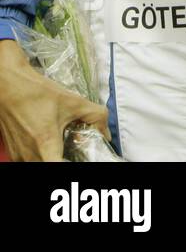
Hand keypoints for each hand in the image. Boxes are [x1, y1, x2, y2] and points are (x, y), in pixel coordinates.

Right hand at [0, 39, 109, 160]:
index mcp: (45, 145)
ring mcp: (19, 156)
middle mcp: (29, 155)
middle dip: (66, 160)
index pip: (58, 168)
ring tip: (62, 145)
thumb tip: (106, 132)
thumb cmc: (38, 94)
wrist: (9, 87)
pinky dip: (41, 156)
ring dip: (53, 158)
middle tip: (76, 150)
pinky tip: (49, 143)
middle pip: (52, 168)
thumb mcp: (73, 102)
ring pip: (40, 164)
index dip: (73, 166)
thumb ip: (96, 116)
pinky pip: (31, 161)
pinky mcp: (14, 153)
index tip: (82, 158)